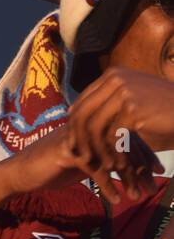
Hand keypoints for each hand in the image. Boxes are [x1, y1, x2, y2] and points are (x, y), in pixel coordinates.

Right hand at [1, 123, 156, 205]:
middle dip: (142, 163)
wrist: (18, 173)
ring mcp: (76, 139)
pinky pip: (95, 168)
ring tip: (138, 195)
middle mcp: (84, 129)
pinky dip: (108, 186)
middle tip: (156, 182)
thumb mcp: (82, 162)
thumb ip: (102, 158)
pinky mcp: (66, 152)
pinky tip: (116, 199)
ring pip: (112, 154)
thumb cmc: (50, 168)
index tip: (159, 169)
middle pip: (123, 141)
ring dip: (128, 177)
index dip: (145, 151)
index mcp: (90, 128)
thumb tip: (127, 165)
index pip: (125, 133)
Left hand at [66, 67, 173, 198]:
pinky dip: (113, 152)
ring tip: (99, 164)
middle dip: (78, 137)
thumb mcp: (134, 95)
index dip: (75, 123)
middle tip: (79, 155)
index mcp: (112, 73)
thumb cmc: (165, 106)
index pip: (83, 100)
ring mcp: (123, 92)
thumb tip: (72, 109)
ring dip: (95, 148)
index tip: (73, 141)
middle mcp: (115, 79)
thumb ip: (108, 98)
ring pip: (95, 125)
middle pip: (83, 111)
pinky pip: (112, 135)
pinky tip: (117, 165)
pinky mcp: (132, 109)